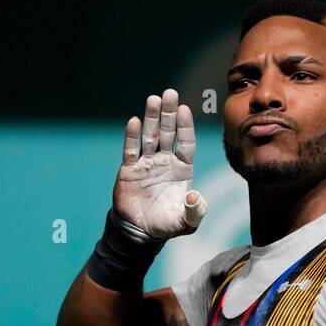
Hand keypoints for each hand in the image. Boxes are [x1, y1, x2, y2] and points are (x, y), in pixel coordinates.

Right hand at [113, 87, 206, 239]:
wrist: (140, 232)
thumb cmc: (166, 225)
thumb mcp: (186, 222)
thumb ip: (194, 211)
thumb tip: (195, 197)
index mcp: (182, 169)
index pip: (186, 143)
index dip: (185, 127)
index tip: (185, 109)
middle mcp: (165, 161)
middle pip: (168, 133)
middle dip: (169, 114)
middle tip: (170, 93)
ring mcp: (147, 163)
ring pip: (150, 136)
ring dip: (151, 118)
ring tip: (153, 99)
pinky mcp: (129, 169)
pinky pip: (131, 150)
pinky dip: (132, 136)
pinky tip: (134, 121)